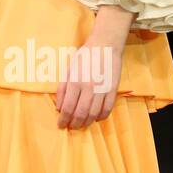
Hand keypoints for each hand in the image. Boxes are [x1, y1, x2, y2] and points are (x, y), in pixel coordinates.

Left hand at [55, 5, 133, 128]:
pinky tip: (95, 118)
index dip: (63, 119)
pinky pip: (107, 110)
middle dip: (74, 124)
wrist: (105, 45)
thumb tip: (59, 107)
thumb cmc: (85, 56)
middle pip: (81, 114)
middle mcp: (89, 88)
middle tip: (70, 127)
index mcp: (76, 82)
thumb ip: (63, 89)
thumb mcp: (69, 70)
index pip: (68, 108)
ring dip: (86, 123)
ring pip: (94, 115)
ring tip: (81, 124)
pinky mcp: (113, 90)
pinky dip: (100, 117)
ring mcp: (102, 90)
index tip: (61, 124)